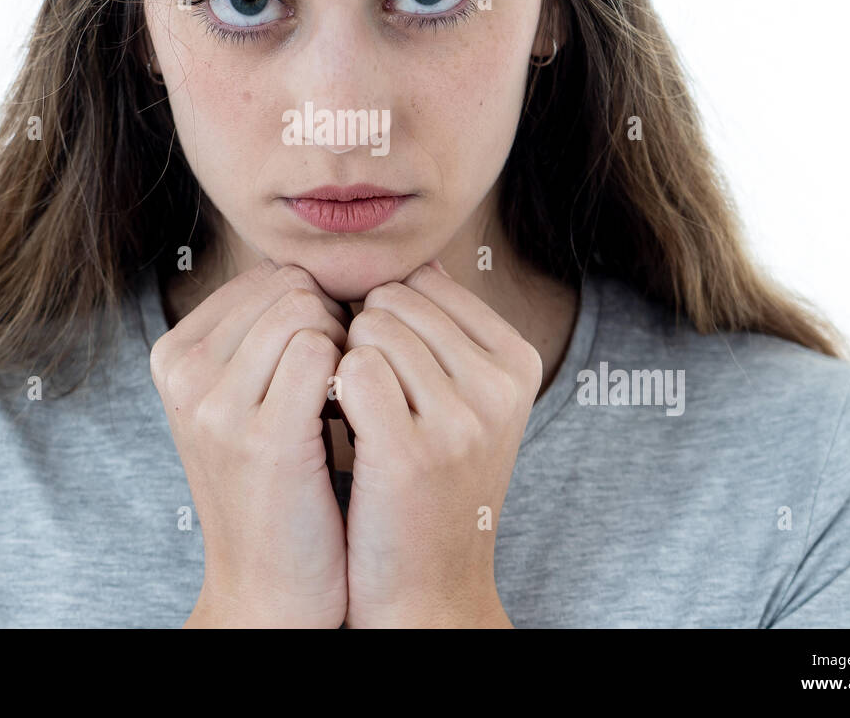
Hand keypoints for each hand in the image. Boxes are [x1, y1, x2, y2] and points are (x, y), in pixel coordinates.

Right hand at [151, 259, 351, 627]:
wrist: (270, 586)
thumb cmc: (277, 482)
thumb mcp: (244, 397)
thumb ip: (262, 330)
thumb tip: (316, 262)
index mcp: (173, 353)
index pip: (267, 275)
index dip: (314, 307)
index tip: (324, 360)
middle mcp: (182, 371)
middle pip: (289, 285)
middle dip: (332, 321)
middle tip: (341, 381)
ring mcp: (215, 403)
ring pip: (307, 310)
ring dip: (347, 347)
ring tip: (344, 399)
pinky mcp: (262, 436)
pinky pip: (327, 352)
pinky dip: (355, 374)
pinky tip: (352, 416)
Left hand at [337, 260, 540, 626]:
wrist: (426, 588)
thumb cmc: (427, 482)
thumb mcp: (463, 401)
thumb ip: (443, 330)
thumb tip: (413, 262)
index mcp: (517, 360)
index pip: (426, 280)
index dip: (386, 315)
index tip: (388, 366)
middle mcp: (500, 384)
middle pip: (394, 298)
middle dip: (363, 336)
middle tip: (367, 395)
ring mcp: (461, 418)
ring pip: (369, 328)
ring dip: (345, 365)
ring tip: (358, 417)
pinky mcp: (412, 451)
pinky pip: (351, 369)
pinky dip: (332, 392)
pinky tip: (343, 430)